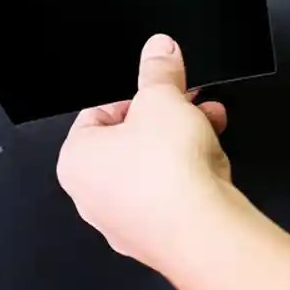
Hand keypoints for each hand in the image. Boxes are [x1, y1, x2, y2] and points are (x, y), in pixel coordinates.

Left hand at [56, 34, 237, 269]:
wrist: (203, 229)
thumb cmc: (166, 173)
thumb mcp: (162, 98)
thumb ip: (159, 71)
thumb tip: (159, 51)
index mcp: (75, 161)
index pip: (98, 114)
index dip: (134, 95)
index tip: (159, 87)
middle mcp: (92, 198)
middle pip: (130, 142)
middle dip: (166, 118)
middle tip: (188, 103)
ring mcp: (125, 223)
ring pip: (154, 170)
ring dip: (184, 142)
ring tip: (210, 123)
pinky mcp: (158, 238)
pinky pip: (172, 196)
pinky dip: (191, 175)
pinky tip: (213, 160)